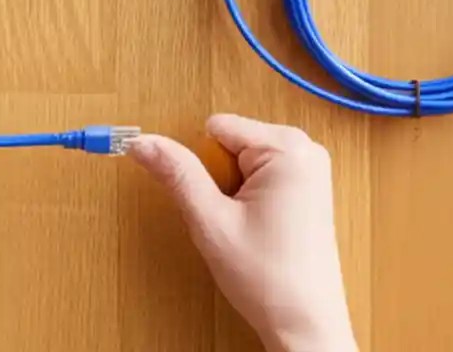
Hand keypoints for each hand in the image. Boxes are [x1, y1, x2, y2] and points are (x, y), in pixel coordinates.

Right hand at [128, 114, 355, 351]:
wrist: (304, 323)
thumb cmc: (267, 278)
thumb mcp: (210, 220)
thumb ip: (176, 173)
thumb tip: (141, 141)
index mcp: (287, 148)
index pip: (216, 128)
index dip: (202, 166)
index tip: (215, 202)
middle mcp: (305, 149)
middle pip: (231, 143)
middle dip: (220, 179)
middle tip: (232, 220)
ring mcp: (310, 168)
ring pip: (242, 161)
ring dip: (232, 192)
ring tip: (247, 229)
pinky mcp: (309, 188)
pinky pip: (260, 175)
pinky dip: (249, 199)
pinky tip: (259, 229)